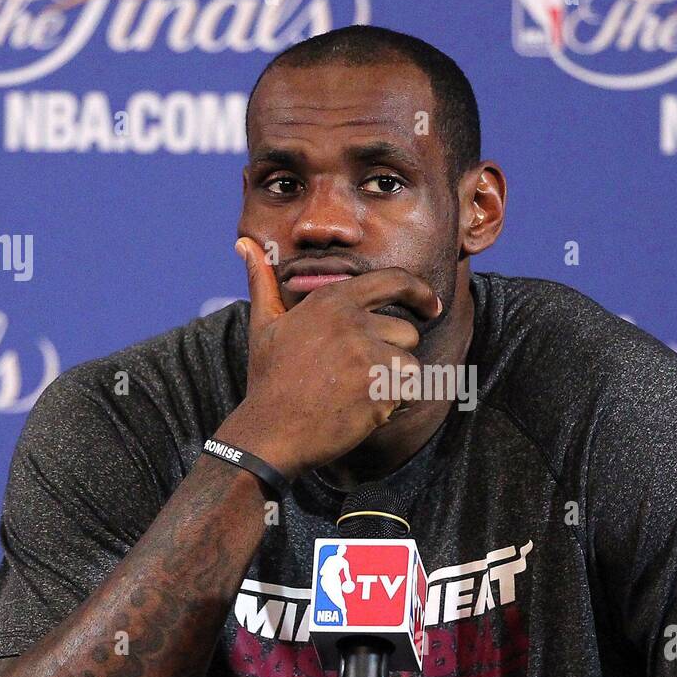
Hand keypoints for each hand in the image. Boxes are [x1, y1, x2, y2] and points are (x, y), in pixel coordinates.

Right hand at [218, 237, 441, 479]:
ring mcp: (367, 355)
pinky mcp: (378, 390)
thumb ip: (263, 281)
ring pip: (411, 365)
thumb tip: (245, 242)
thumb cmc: (269, 380)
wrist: (269, 433)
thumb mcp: (263, 324)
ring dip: (394, 384)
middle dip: (393, 355)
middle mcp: (353, 322)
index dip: (419, 291)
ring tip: (358, 396)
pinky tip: (363, 413)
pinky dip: (395, 406)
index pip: (394, 280)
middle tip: (357, 377)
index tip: (431, 306)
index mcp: (331, 300)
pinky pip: (410, 393)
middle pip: (408, 332)